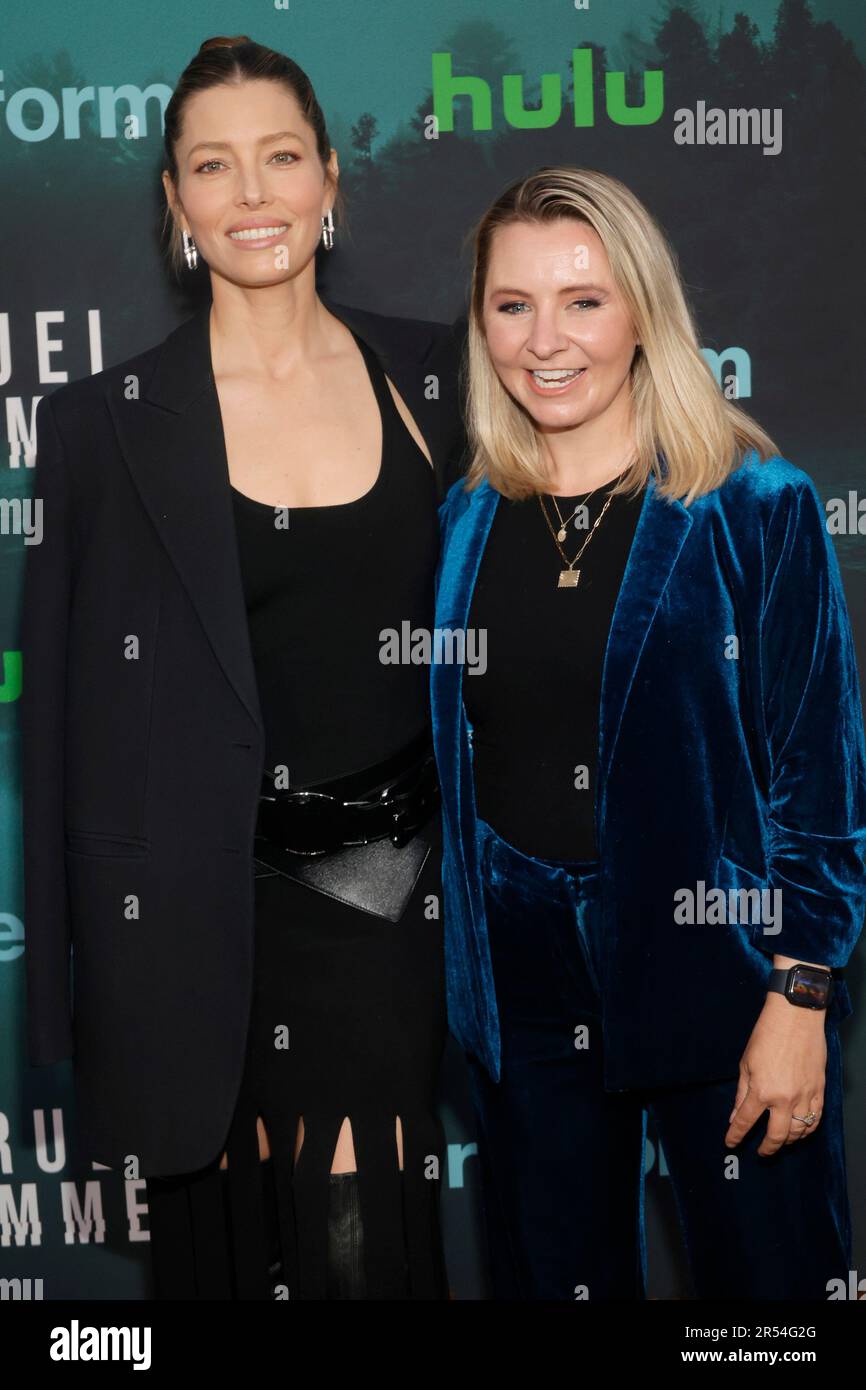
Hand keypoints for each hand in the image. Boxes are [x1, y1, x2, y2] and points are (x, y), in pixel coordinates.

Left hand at [725, 993, 826, 1154]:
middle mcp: (784, 1099)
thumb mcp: (746, 1063)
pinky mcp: (820, 1090)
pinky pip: (816, 1119)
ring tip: (781, 1141)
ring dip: (788, 1141)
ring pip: (799, 1131)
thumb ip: (742, 1093)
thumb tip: (734, 1115)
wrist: (796, 1018)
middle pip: (776, 1136)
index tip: (730, 1143)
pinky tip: (801, 1130)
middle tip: (761, 1152)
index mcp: (761, 1091)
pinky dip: (808, 1129)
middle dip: (767, 1148)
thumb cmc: (766, 1035)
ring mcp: (805, 1096)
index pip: (745, 1122)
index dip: (736, 1136)